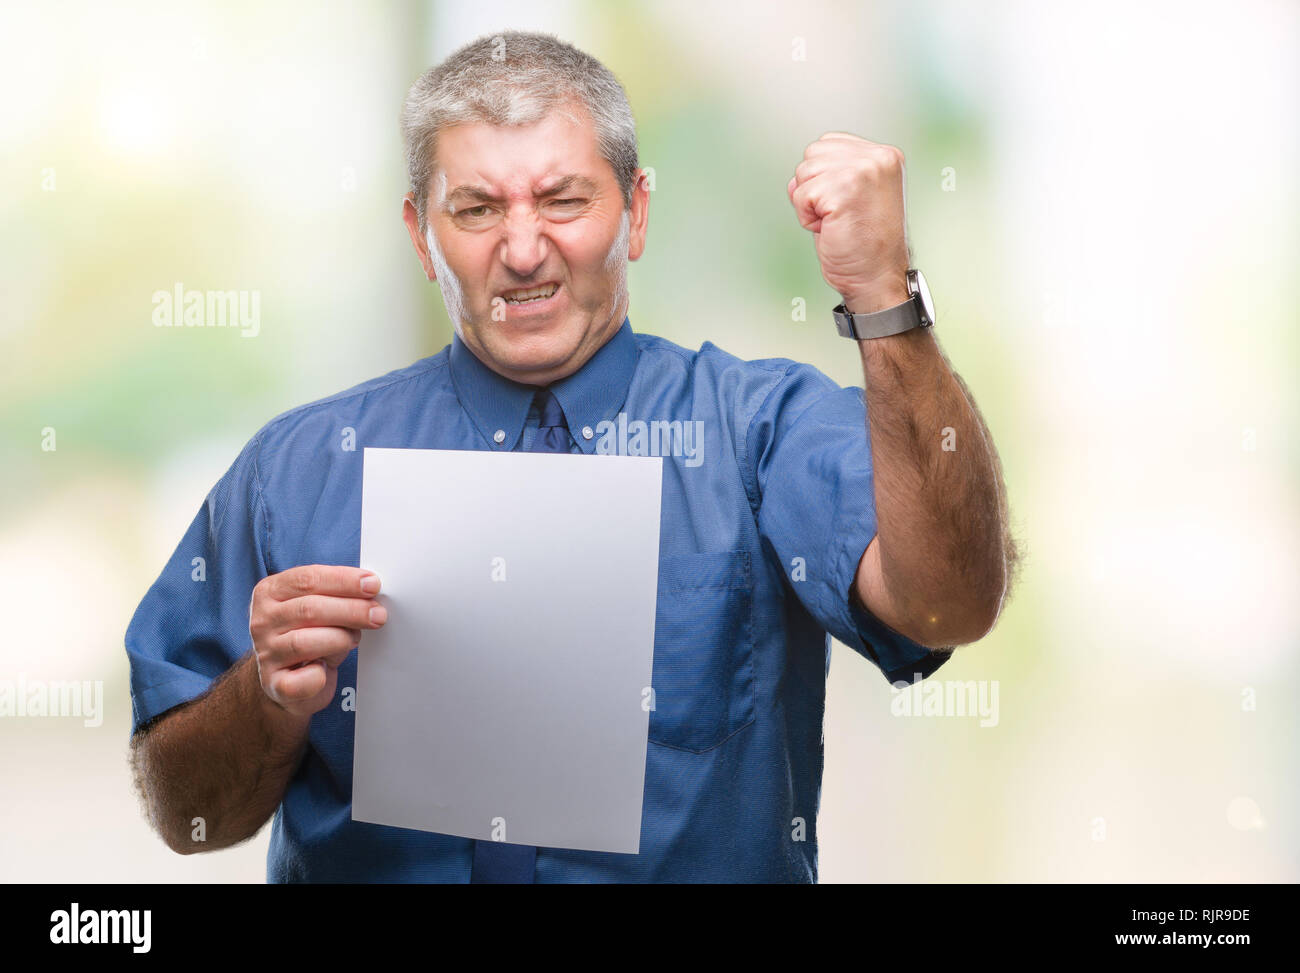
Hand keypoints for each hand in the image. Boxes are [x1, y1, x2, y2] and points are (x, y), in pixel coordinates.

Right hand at [249, 565, 386, 717]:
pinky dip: (322, 675)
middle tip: (378, 615)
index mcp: (270, 592)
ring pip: (306, 641)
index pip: (307, 579)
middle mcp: (262, 621)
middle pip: (309, 609)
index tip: (372, 585)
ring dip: (340, 640)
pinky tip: (326, 669)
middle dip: (352, 610)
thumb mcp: (317, 605)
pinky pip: (306, 679)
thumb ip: (336, 593)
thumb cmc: (308, 634)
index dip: (344, 580)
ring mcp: (266, 653)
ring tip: (353, 639)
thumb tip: (370, 588)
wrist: (286, 680)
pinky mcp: (275, 684)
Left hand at [787, 132, 911, 313]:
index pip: (829, 143)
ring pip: (804, 172)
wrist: (876, 278)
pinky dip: (806, 217)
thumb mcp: (854, 195)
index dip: (823, 177)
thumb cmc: (865, 244)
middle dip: (814, 187)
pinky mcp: (844, 189)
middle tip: (839, 215)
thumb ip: (834, 172)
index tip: (844, 203)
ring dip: (810, 203)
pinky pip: (801, 195)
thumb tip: (798, 176)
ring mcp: (862, 171)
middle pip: (812, 154)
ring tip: (836, 221)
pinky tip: (830, 228)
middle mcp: (877, 158)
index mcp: (885, 155)